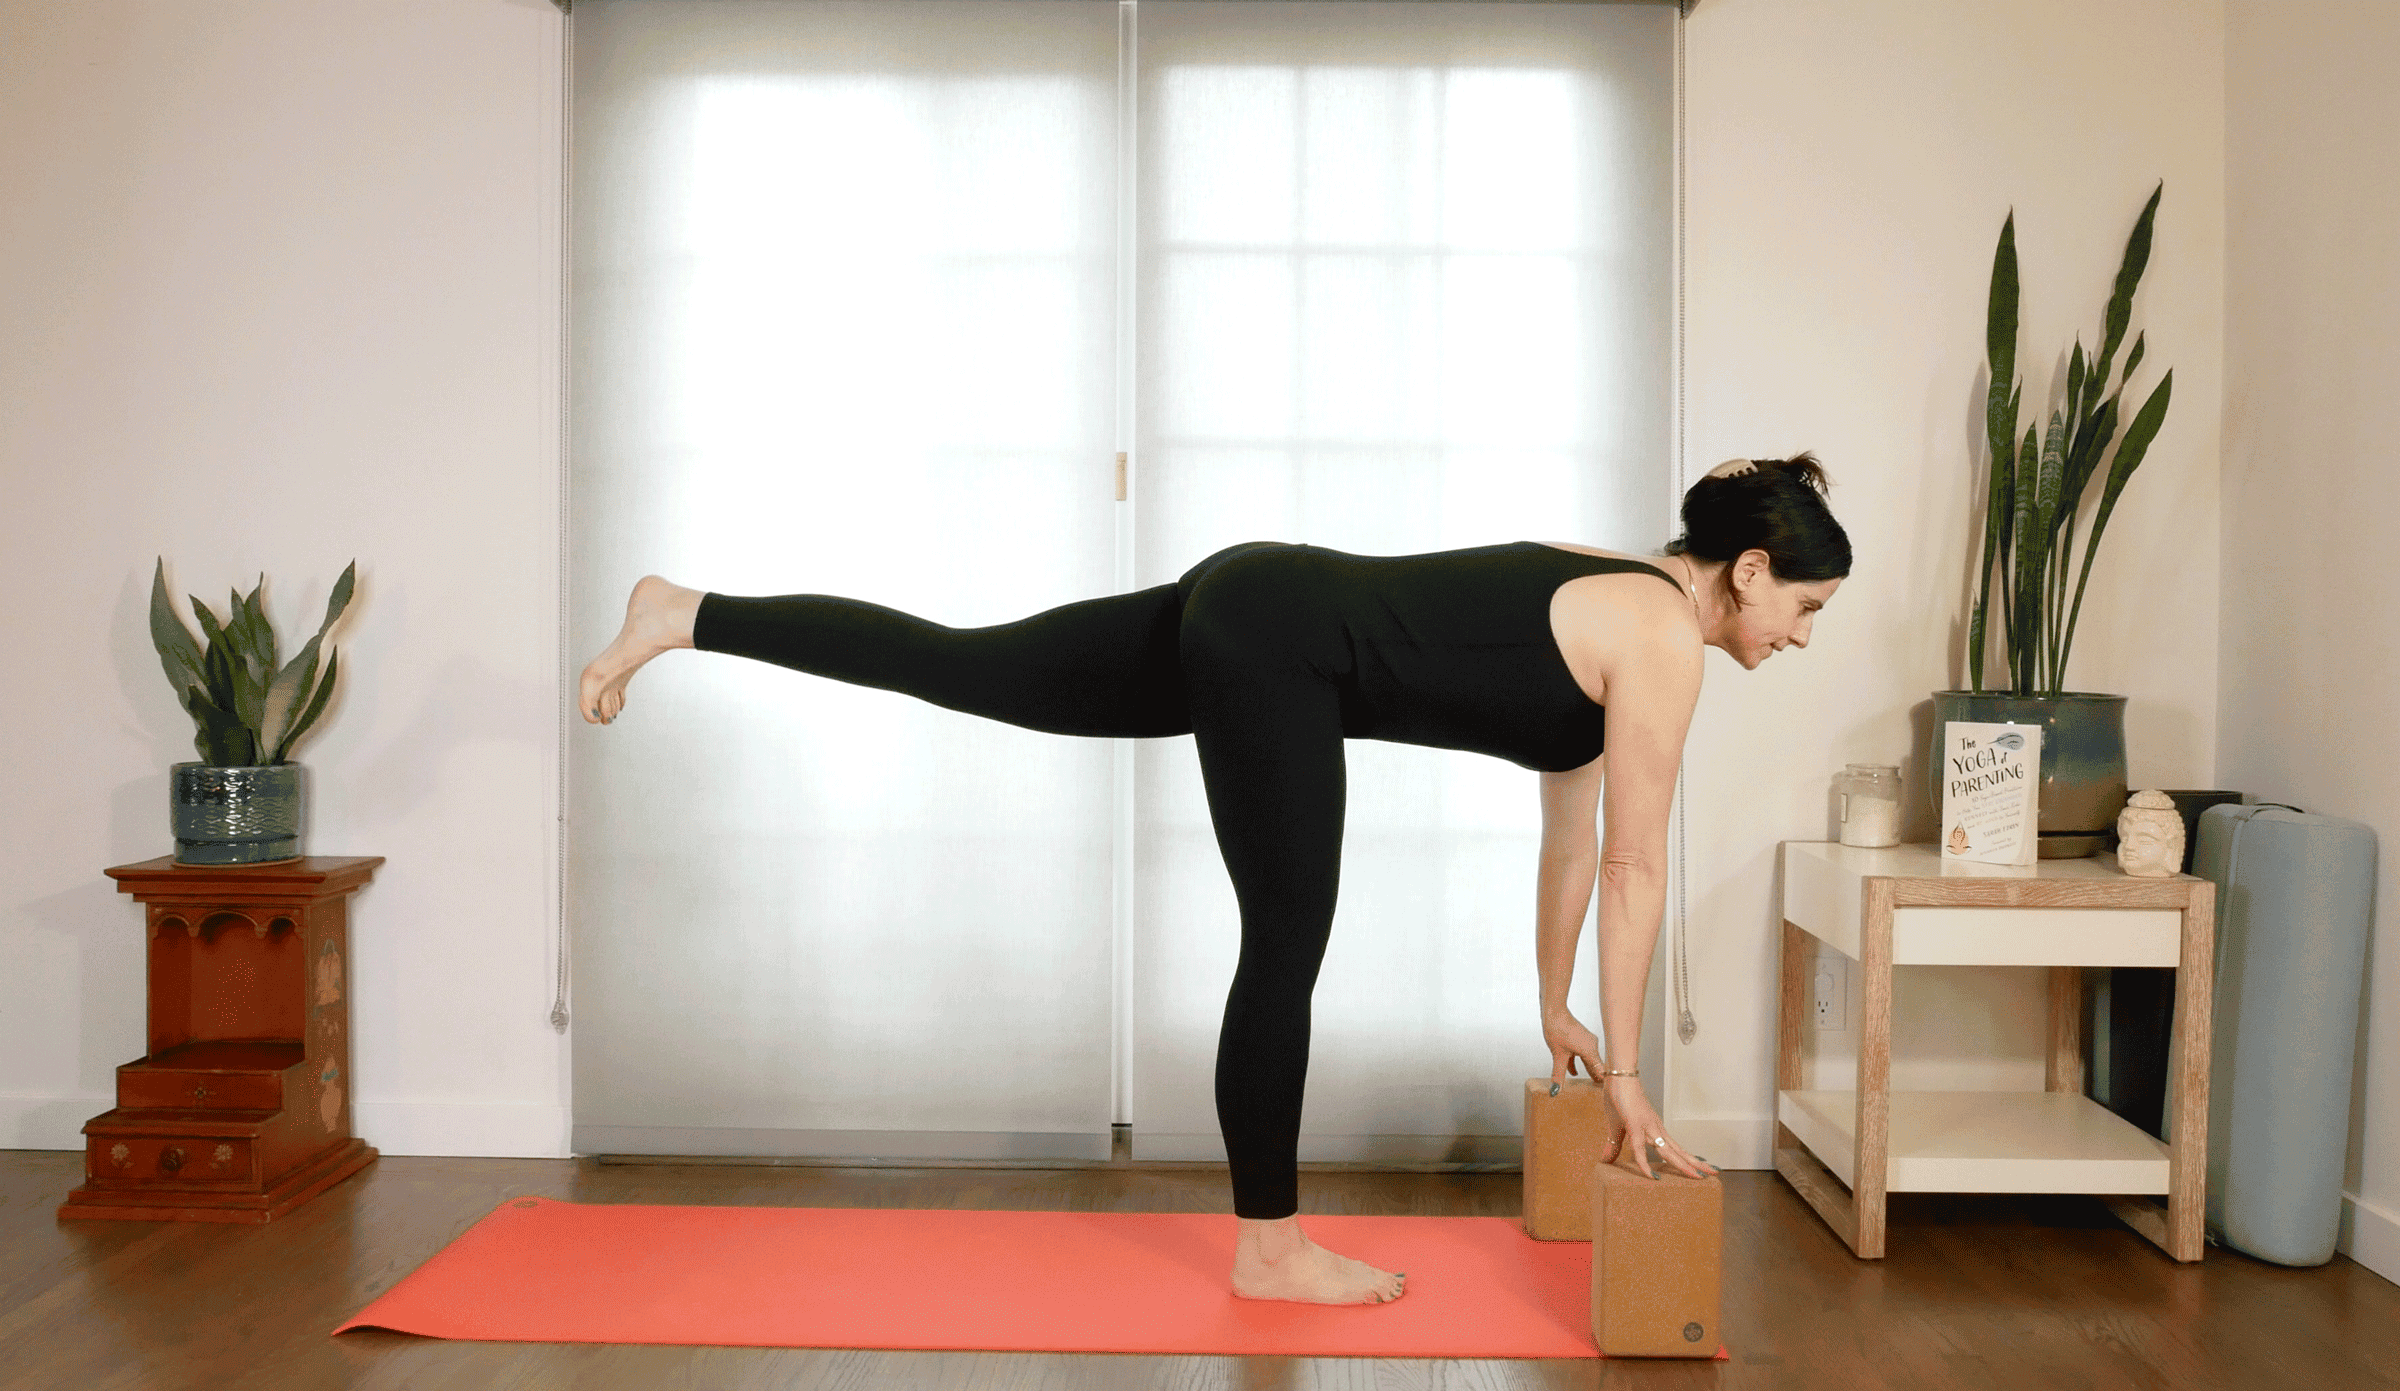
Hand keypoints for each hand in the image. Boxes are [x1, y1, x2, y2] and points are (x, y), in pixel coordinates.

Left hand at [1542, 1011, 1603, 1089]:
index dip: (1604, 1081)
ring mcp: (1587, 1041)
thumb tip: (1556, 1090)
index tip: (1608, 1091)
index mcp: (1590, 1050)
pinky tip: (1574, 1072)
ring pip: (1588, 1060)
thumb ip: (1559, 1074)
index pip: (1601, 1070)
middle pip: (1596, 1065)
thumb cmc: (1557, 1028)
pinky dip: (1579, 1063)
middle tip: (1601, 1090)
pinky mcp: (1580, 1038)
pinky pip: (1582, 1054)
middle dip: (1597, 1077)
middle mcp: (1592, 1045)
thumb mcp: (1558, 1055)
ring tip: (1590, 1082)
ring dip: (1588, 1070)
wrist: (1554, 1012)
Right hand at [1601, 1074, 1717, 1181]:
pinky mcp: (1635, 1126)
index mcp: (1655, 1131)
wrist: (1618, 1078)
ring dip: (1684, 1164)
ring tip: (1700, 1175)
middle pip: (1679, 1151)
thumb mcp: (1615, 1128)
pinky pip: (1640, 1149)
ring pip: (1669, 1151)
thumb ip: (1614, 1146)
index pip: (1674, 1148)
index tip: (1699, 1168)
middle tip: (1714, 1173)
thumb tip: (1605, 1161)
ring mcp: (1648, 1128)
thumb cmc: (1618, 1099)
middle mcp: (1657, 1131)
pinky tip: (1652, 1176)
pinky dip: (1645, 1164)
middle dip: (1696, 1163)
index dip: (1685, 1159)